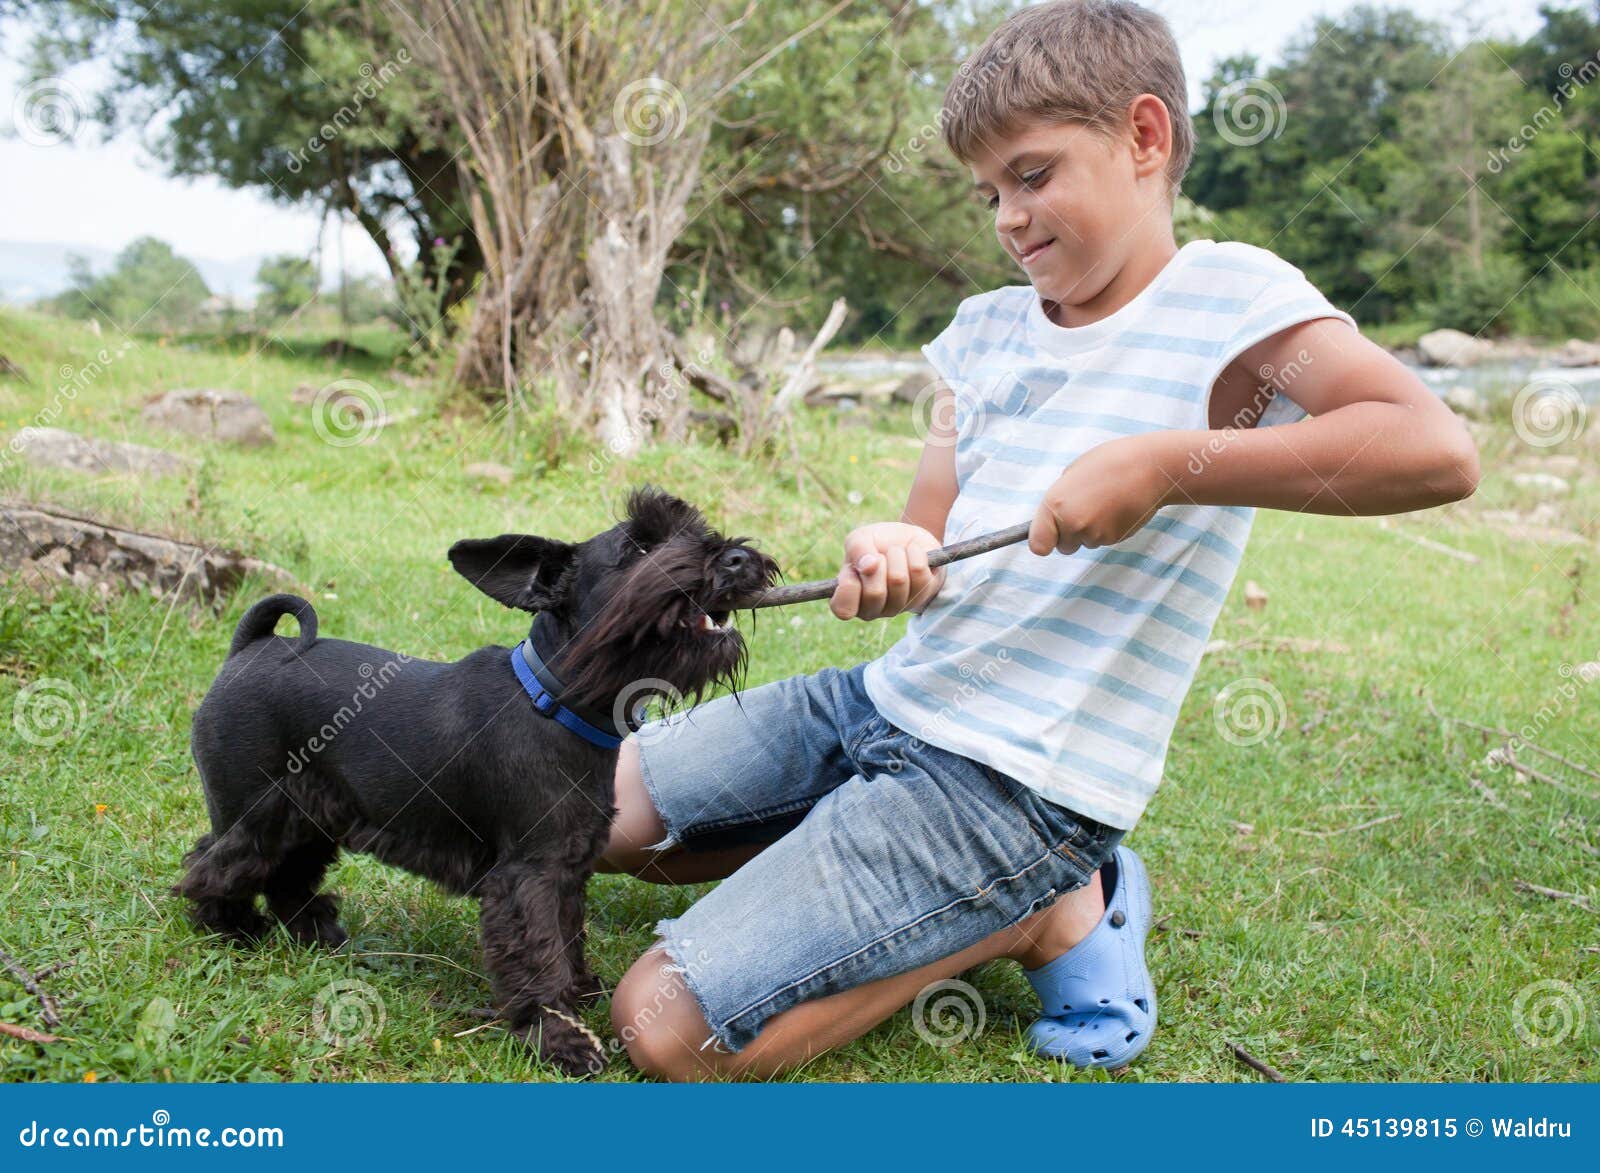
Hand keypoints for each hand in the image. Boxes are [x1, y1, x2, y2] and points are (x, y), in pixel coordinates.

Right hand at [830, 522, 945, 620]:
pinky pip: (918, 571)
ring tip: (896, 553)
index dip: (849, 586)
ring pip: (898, 580)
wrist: (908, 539)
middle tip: (879, 555)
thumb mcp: (860, 538)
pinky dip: (914, 552)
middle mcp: (872, 609)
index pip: (843, 610)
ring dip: (896, 555)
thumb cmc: (877, 543)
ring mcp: (897, 607)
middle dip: (878, 562)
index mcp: (849, 600)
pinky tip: (911, 553)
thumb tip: (868, 567)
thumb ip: (857, 549)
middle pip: (875, 592)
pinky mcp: (921, 597)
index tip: (853, 568)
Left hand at [1028, 436, 1172, 556]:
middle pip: (1064, 546)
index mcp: (1055, 504)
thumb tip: (1055, 516)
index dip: (1043, 541)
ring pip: (1086, 542)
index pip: (1038, 544)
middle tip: (1086, 509)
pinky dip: (1109, 528)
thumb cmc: (1109, 462)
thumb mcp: (1073, 473)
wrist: (1148, 467)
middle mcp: (1072, 523)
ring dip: (1092, 529)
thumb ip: (1060, 499)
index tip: (1048, 537)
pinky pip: (1104, 539)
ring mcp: (1094, 533)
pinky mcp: (1114, 538)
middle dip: (1071, 534)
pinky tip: (1117, 508)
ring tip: (1106, 502)